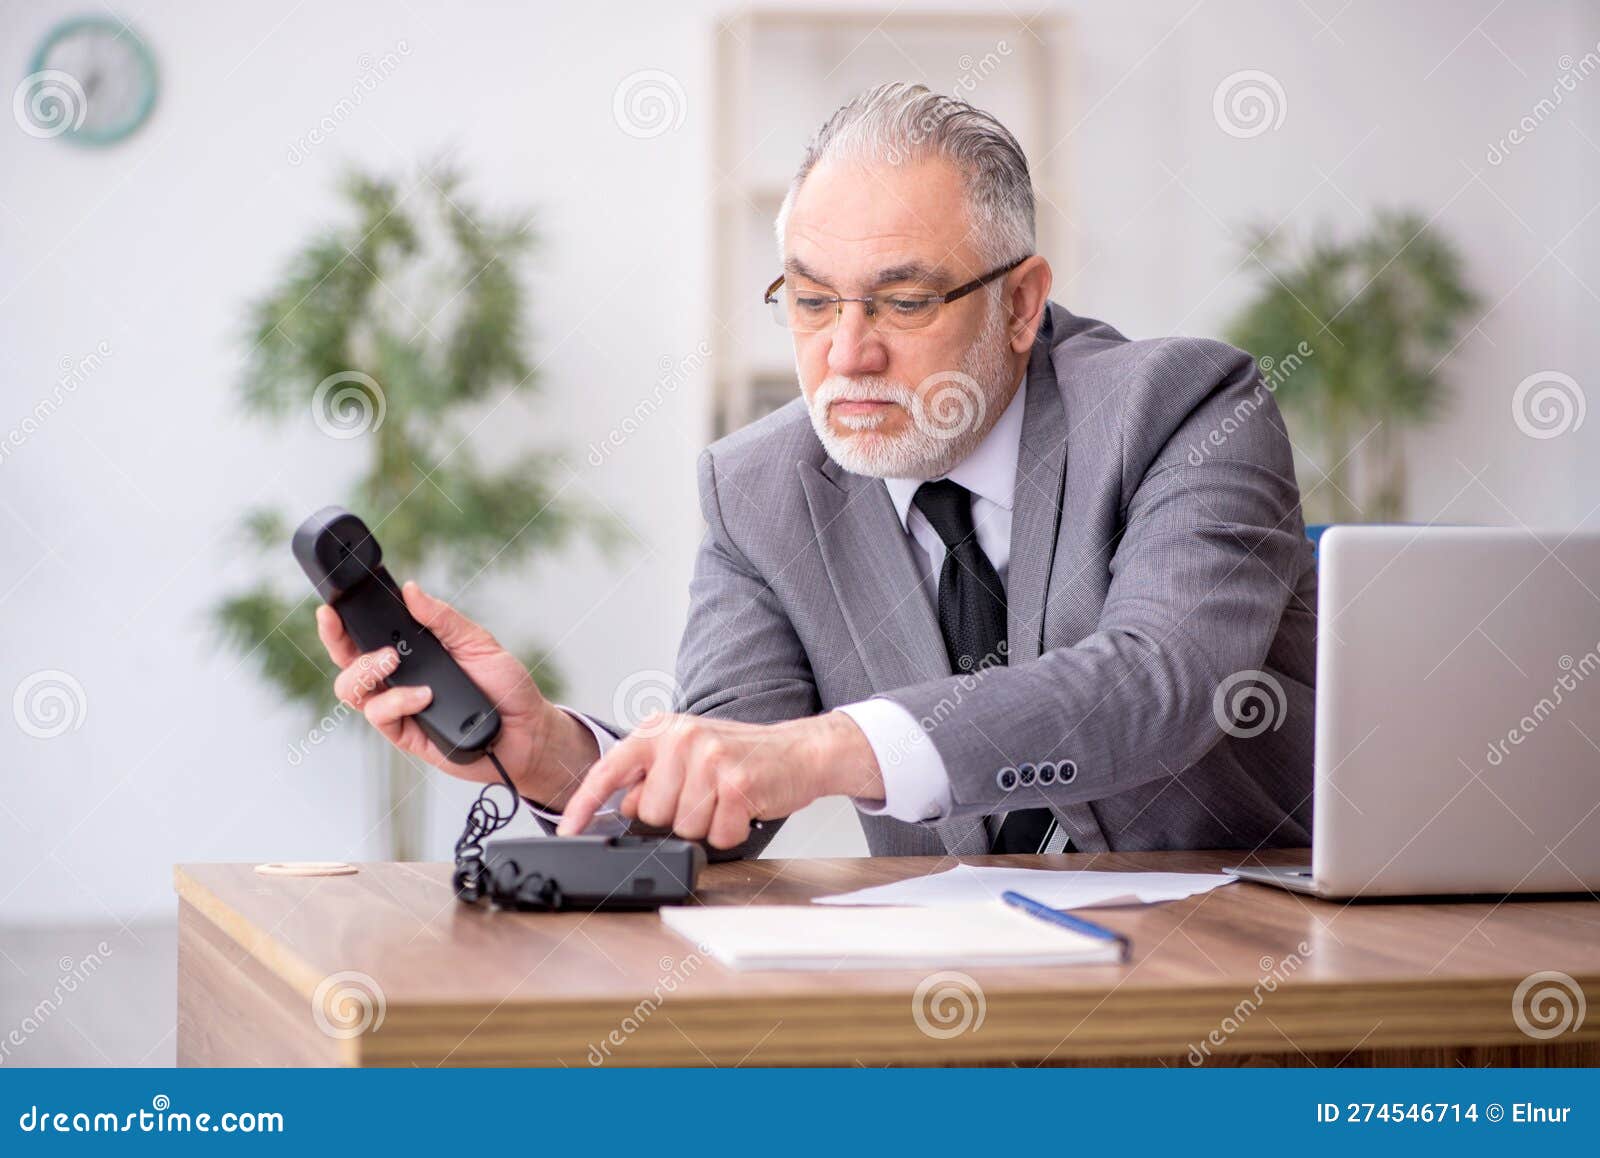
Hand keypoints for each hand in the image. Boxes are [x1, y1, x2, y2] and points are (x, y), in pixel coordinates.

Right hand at [315, 581, 596, 803]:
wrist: (527, 731)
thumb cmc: (504, 686)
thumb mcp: (478, 642)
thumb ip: (442, 618)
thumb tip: (411, 590)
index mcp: (412, 652)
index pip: (365, 634)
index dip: (340, 623)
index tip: (330, 608)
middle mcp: (398, 678)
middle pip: (347, 662)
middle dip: (340, 644)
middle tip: (375, 640)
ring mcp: (399, 707)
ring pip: (353, 690)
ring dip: (367, 672)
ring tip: (396, 661)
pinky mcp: (405, 734)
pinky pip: (381, 716)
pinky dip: (398, 701)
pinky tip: (424, 696)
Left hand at [556, 711, 883, 847]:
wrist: (801, 750)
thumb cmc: (743, 757)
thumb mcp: (689, 755)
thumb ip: (653, 776)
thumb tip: (623, 804)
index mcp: (662, 729)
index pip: (610, 767)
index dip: (585, 802)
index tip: (568, 829)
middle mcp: (682, 738)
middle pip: (650, 812)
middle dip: (676, 817)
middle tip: (705, 796)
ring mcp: (709, 759)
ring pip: (683, 827)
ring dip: (707, 825)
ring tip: (726, 800)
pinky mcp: (737, 783)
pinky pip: (718, 835)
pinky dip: (732, 832)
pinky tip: (744, 808)